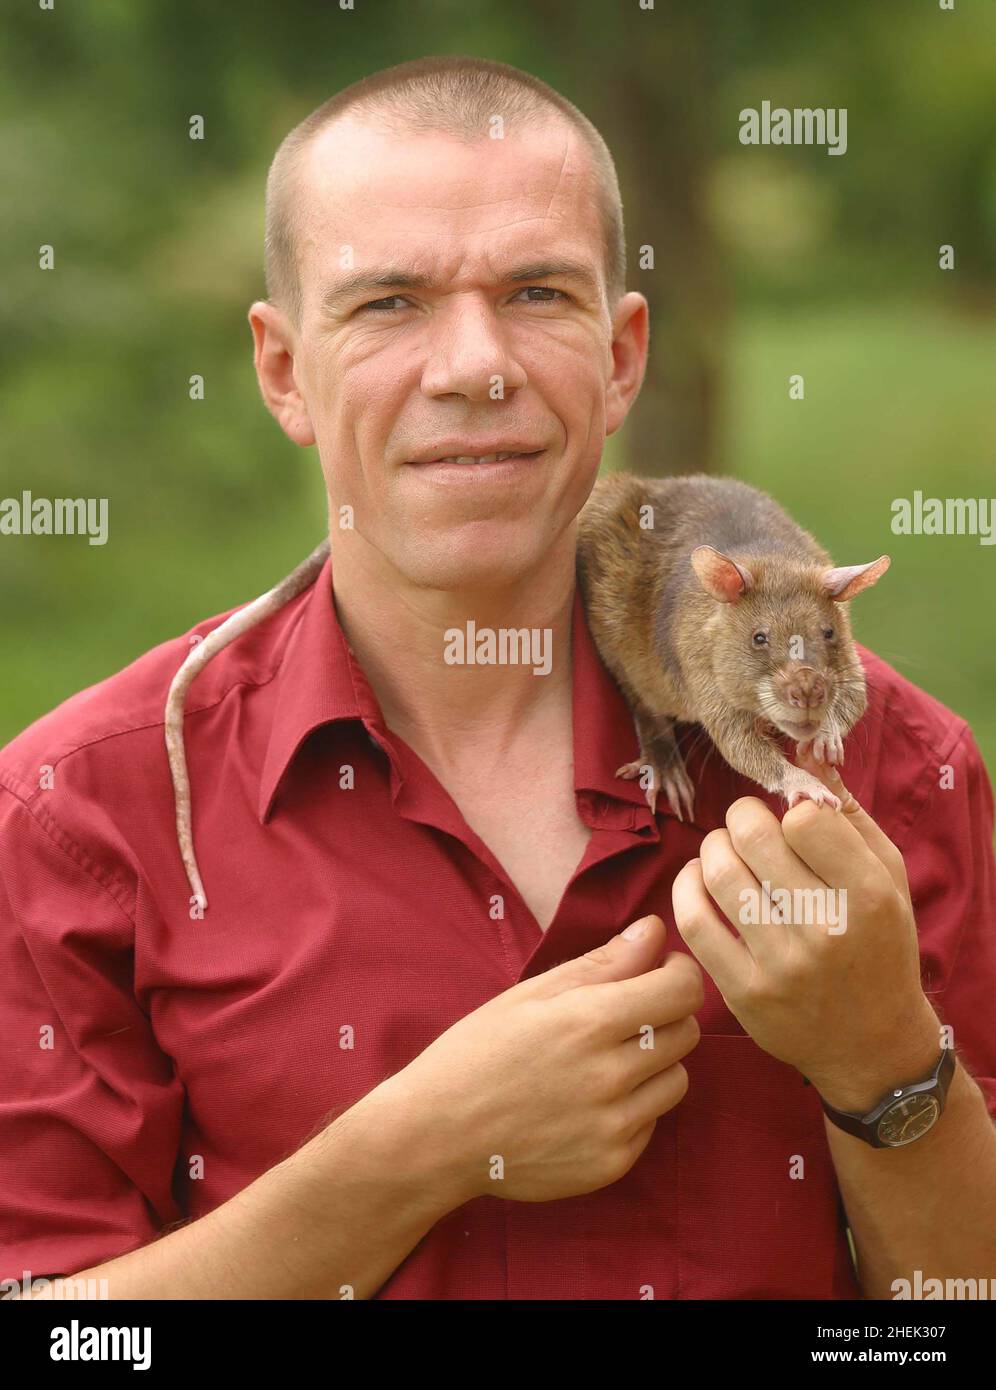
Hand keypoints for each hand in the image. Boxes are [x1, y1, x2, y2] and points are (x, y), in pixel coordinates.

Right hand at [383, 915, 702, 1202]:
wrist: (436, 1135)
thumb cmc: (478, 1052)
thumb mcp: (531, 994)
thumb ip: (603, 963)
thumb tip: (656, 931)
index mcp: (590, 1021)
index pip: (682, 988)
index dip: (677, 971)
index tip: (659, 970)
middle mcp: (610, 1075)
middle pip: (686, 1031)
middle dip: (664, 1015)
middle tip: (622, 1017)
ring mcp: (613, 1125)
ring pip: (676, 1079)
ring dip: (654, 1064)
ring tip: (604, 1061)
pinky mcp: (611, 1163)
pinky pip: (651, 1122)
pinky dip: (632, 1107)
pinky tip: (588, 1101)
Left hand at [671, 749, 939, 1111]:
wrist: (871, 1044)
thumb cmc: (879, 947)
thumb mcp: (886, 879)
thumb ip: (848, 815)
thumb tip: (807, 752)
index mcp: (869, 897)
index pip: (805, 820)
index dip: (791, 812)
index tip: (793, 824)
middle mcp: (826, 931)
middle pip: (754, 838)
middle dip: (742, 819)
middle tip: (747, 826)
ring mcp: (780, 965)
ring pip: (718, 874)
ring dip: (712, 847)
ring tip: (723, 848)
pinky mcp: (742, 992)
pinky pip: (694, 922)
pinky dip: (687, 887)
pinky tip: (698, 878)